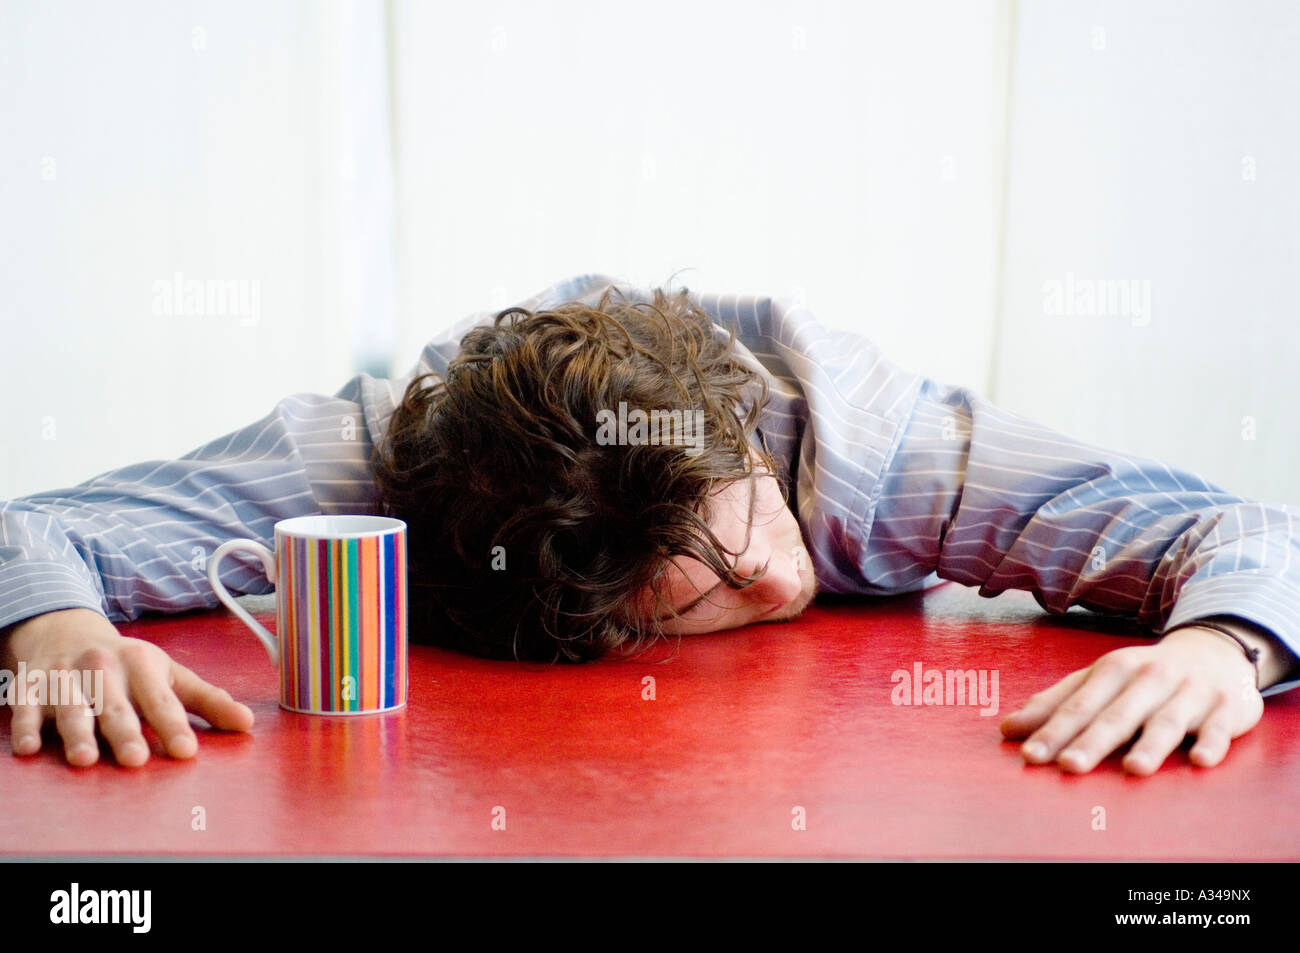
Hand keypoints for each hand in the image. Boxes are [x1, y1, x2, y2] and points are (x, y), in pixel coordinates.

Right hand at [1, 608, 253, 766]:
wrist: (67, 631)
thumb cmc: (128, 664)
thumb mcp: (169, 674)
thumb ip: (207, 701)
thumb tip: (248, 724)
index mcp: (142, 664)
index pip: (161, 701)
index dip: (173, 726)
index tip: (185, 752)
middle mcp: (103, 669)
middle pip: (115, 706)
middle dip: (125, 732)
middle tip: (135, 760)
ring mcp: (65, 677)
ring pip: (71, 707)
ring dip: (77, 732)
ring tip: (85, 760)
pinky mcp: (30, 686)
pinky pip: (24, 706)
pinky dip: (26, 725)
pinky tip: (29, 749)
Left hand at [999, 625, 1264, 774]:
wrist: (1214, 651)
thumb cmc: (1142, 675)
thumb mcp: (1098, 680)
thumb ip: (1054, 703)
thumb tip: (1007, 730)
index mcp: (1114, 669)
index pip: (1079, 705)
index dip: (1054, 730)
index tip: (1030, 756)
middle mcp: (1151, 678)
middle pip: (1117, 715)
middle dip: (1092, 741)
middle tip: (1068, 766)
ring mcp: (1190, 693)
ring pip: (1167, 722)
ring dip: (1151, 745)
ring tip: (1132, 769)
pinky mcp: (1227, 709)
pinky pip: (1219, 728)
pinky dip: (1211, 743)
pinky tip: (1199, 761)